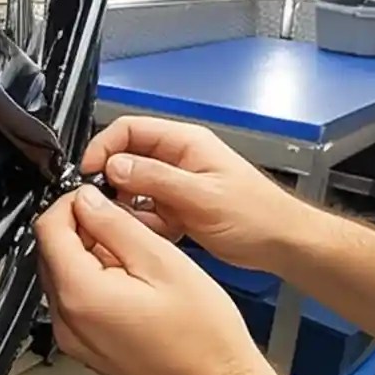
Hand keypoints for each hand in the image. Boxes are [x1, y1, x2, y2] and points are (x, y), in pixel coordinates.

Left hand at [35, 186, 299, 374]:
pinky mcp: (86, 348)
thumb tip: (87, 200)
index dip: (70, 204)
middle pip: (51, 252)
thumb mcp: (162, 262)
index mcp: (80, 294)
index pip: (48, 229)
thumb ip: (116, 224)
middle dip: (80, 229)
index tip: (95, 197)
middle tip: (121, 224)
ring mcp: (73, 339)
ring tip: (135, 256)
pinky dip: (95, 282)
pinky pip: (76, 301)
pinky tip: (133, 283)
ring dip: (88, 255)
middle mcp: (67, 320)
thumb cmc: (204, 340)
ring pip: (63, 275)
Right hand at [83, 116, 310, 271]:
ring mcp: (177, 184)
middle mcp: (178, 159)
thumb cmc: (257, 216)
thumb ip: (155, 178)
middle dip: (113, 182)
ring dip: (130, 207)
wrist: (284, 245)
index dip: (103, 148)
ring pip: (133, 188)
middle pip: (126, 159)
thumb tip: (114, 166)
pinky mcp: (178, 207)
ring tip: (139, 224)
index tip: (89, 173)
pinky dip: (146, 224)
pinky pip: (147, 211)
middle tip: (109, 205)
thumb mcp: (201, 196)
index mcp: (185, 143)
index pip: (128, 129)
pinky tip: (159, 235)